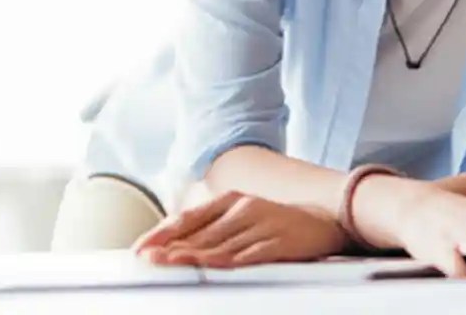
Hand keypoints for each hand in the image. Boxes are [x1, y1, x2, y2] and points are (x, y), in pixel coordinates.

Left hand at [133, 190, 347, 267]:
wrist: (324, 221)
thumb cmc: (275, 223)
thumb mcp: (242, 216)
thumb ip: (211, 228)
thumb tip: (172, 246)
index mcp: (231, 200)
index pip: (190, 217)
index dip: (163, 233)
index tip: (141, 248)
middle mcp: (245, 208)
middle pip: (202, 233)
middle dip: (173, 248)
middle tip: (149, 260)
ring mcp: (263, 223)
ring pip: (223, 243)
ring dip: (196, 255)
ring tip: (172, 264)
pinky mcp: (280, 240)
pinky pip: (252, 253)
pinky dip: (232, 260)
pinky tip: (216, 266)